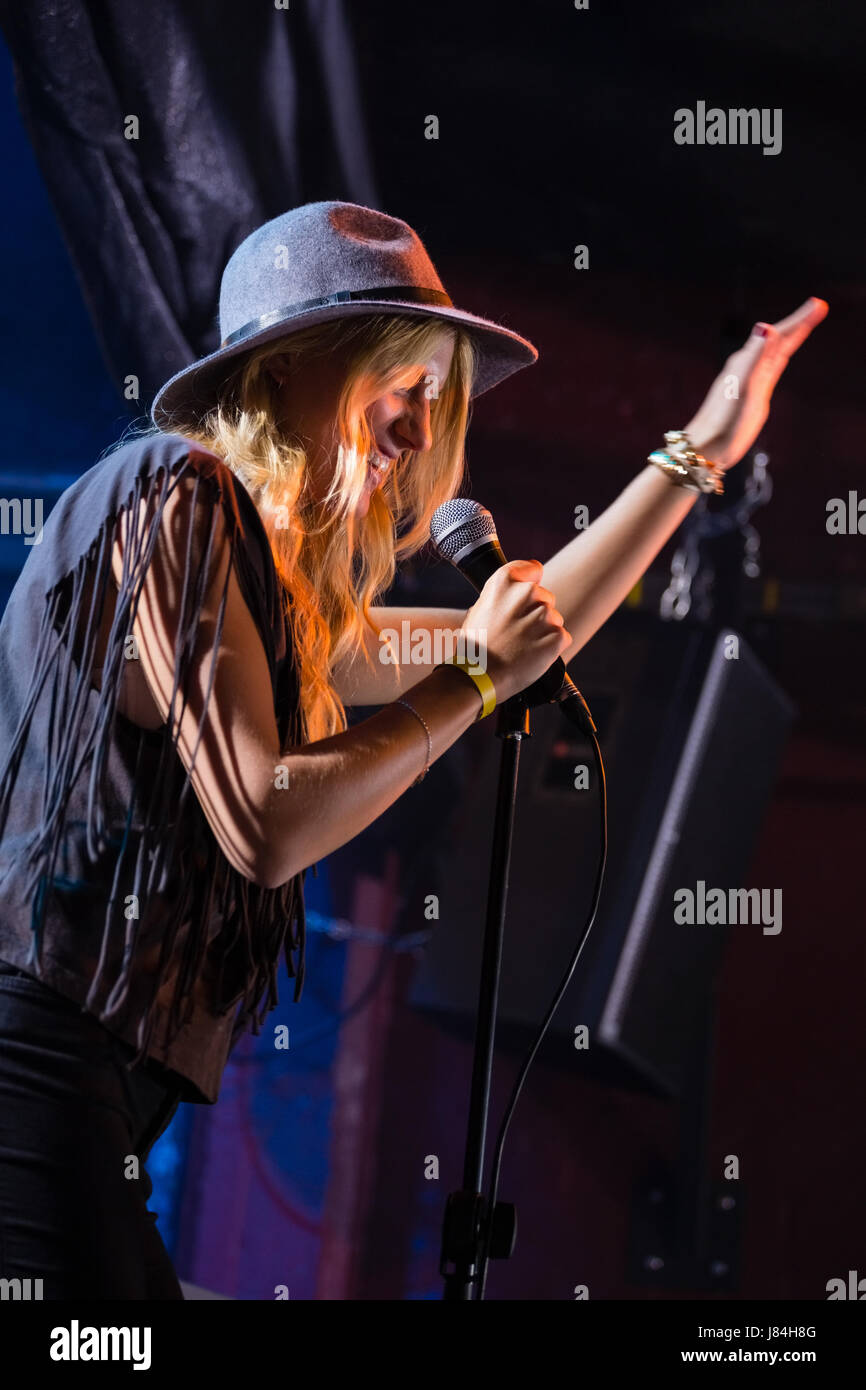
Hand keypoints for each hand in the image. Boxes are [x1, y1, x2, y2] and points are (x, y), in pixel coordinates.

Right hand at [460, 559, 570, 703]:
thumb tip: (516, 592)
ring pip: (554, 619)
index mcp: (505, 581)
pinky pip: (561, 638)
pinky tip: (531, 655)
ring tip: (521, 647)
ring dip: (543, 632)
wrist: (478, 677)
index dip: (531, 581)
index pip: (533, 568)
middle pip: (545, 598)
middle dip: (536, 613)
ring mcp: (544, 615)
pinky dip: (550, 647)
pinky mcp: (557, 636)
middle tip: (517, 632)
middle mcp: (527, 593)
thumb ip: (502, 595)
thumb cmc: (475, 646)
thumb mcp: (479, 609)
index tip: (525, 596)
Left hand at [682, 297, 828, 470]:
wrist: (708, 446)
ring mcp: (753, 381)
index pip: (779, 334)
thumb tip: (767, 327)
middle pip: (780, 339)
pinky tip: (781, 356)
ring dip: (792, 337)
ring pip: (777, 352)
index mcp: (748, 360)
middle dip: (800, 323)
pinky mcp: (755, 396)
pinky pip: (772, 369)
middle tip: (820, 306)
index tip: (819, 304)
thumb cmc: (723, 419)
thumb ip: (755, 357)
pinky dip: (780, 357)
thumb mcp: (742, 386)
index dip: (799, 320)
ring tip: (806, 323)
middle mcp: (750, 366)